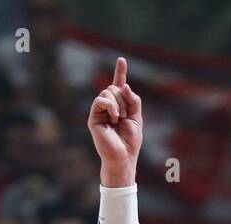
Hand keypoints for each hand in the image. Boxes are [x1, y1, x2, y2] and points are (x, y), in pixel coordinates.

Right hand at [89, 57, 141, 185]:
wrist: (123, 157)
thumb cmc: (130, 141)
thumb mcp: (137, 117)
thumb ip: (133, 100)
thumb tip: (124, 86)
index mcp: (120, 107)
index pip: (119, 86)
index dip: (120, 72)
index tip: (121, 60)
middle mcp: (108, 107)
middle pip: (114, 88)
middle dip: (123, 98)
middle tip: (124, 115)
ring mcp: (100, 112)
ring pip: (107, 92)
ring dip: (117, 103)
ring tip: (118, 119)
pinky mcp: (94, 117)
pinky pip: (100, 100)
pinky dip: (110, 106)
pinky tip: (114, 117)